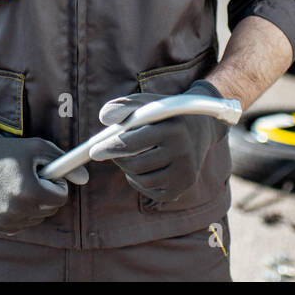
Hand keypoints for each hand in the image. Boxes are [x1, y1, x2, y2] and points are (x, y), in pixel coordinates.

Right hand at [0, 99, 86, 234]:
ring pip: (37, 218)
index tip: (46, 174)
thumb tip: (85, 179)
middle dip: (47, 194)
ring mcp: (6, 220)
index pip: (61, 198)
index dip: (56, 184)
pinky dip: (21, 213)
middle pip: (50, 210)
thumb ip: (64, 163)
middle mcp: (18, 210)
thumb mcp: (38, 148)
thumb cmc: (8, 151)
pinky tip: (9, 196)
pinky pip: (22, 224)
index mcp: (30, 191)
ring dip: (34, 204)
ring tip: (18, 185)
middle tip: (32, 178)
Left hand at [89, 80, 227, 202]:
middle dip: (118, 158)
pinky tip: (144, 168)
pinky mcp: (183, 187)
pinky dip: (140, 181)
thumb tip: (104, 118)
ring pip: (142, 180)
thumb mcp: (148, 103)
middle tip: (109, 151)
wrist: (200, 128)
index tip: (94, 151)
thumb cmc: (165, 114)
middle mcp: (183, 152)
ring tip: (132, 155)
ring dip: (129, 169)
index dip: (110, 147)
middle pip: (135, 164)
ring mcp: (185, 172)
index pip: (134, 143)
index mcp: (173, 128)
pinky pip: (151, 192)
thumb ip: (124, 106)